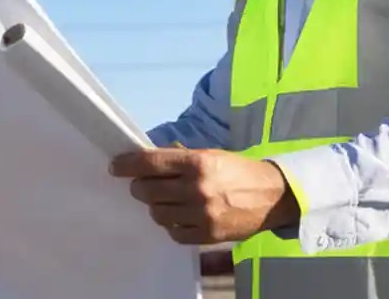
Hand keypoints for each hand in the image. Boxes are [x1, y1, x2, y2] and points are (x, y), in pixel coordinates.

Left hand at [109, 148, 299, 244]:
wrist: (272, 196)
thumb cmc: (238, 170)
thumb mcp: (211, 154)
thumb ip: (180, 157)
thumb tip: (147, 159)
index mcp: (198, 162)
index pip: (150, 163)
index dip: (127, 165)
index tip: (116, 167)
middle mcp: (197, 188)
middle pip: (147, 190)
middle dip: (140, 186)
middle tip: (144, 184)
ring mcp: (201, 214)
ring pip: (156, 213)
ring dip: (155, 206)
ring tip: (165, 200)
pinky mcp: (206, 235)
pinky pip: (172, 232)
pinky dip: (171, 224)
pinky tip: (180, 215)